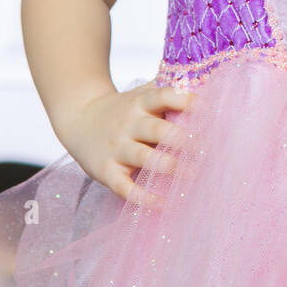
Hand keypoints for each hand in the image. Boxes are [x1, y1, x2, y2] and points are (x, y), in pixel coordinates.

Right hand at [57, 79, 194, 208]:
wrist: (78, 119)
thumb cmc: (123, 109)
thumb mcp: (141, 95)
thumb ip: (170, 91)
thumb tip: (208, 83)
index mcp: (141, 102)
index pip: (163, 96)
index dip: (185, 101)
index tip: (207, 109)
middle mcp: (129, 124)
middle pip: (157, 130)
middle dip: (183, 140)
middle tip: (206, 150)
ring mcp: (117, 148)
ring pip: (144, 158)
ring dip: (170, 167)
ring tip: (193, 176)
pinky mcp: (106, 171)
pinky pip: (124, 187)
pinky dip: (142, 197)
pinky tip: (162, 203)